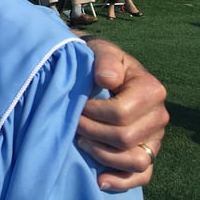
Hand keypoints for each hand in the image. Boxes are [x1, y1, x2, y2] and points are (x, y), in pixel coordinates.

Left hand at [76, 37, 167, 189]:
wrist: (97, 70)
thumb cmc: (98, 61)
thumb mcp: (101, 50)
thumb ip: (105, 59)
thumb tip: (107, 80)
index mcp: (151, 89)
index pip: (120, 113)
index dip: (93, 113)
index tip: (77, 105)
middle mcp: (158, 116)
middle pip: (124, 138)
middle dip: (91, 132)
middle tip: (73, 122)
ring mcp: (154, 138)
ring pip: (134, 160)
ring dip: (102, 155)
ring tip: (81, 141)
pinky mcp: (147, 153)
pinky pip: (141, 175)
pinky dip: (121, 180)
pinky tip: (100, 179)